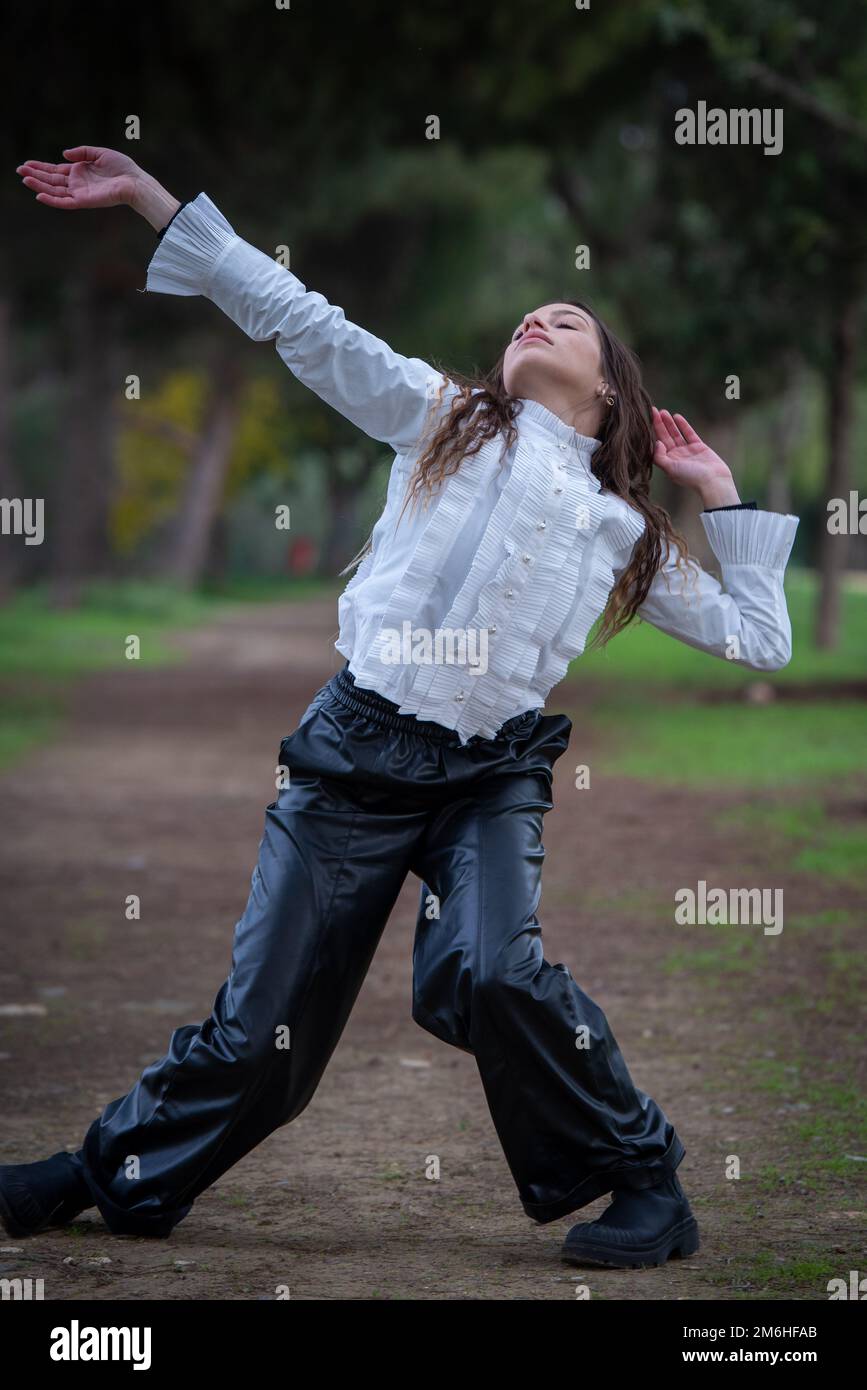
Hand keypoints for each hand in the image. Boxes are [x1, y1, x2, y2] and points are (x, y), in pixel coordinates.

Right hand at [16, 146, 142, 210]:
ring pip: (54, 190)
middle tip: (19, 170)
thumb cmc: (122, 167)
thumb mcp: (99, 153)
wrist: (134, 181)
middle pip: (51, 180)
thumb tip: (64, 153)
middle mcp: (77, 183)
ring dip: (39, 185)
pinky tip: (39, 195)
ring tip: (24, 179)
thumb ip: (82, 152)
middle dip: (35, 175)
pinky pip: (65, 202)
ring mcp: (79, 192)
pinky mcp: (84, 201)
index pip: (55, 170)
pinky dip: (52, 200)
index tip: (27, 163)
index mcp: (79, 171)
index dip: (41, 167)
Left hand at [651, 407, 739, 508]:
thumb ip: (660, 457)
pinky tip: (676, 416)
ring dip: (669, 423)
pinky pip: (688, 433)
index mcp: (668, 462)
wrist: (713, 480)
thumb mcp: (671, 469)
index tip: (645, 421)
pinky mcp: (698, 446)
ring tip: (663, 411)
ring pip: (675, 433)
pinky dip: (683, 425)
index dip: (651, 433)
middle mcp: (676, 456)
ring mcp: (687, 450)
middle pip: (665, 437)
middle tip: (652, 410)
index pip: (657, 445)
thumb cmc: (691, 477)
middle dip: (659, 424)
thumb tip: (656, 442)